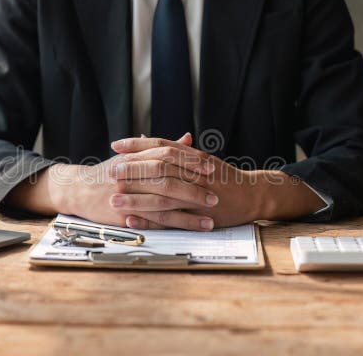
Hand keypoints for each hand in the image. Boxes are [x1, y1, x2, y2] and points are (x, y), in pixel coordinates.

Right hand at [10, 135, 220, 229]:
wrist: (77, 190)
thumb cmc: (109, 173)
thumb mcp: (133, 156)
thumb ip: (162, 148)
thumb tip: (188, 138)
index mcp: (136, 157)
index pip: (167, 154)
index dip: (190, 160)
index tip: (210, 167)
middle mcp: (132, 173)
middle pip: (169, 176)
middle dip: (195, 184)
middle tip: (216, 190)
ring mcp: (128, 194)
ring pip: (165, 200)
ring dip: (191, 207)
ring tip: (211, 212)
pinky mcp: (126, 213)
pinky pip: (156, 219)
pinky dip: (177, 223)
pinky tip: (194, 226)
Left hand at [111, 136, 324, 227]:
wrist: (253, 195)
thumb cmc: (225, 177)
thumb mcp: (203, 160)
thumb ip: (180, 151)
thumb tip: (155, 143)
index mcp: (193, 158)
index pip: (160, 146)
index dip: (137, 145)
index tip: (116, 145)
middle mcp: (194, 173)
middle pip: (158, 169)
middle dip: (131, 170)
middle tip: (110, 171)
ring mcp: (196, 195)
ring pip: (160, 195)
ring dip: (135, 197)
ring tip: (113, 198)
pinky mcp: (198, 216)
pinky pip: (170, 219)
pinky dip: (150, 220)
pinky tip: (132, 220)